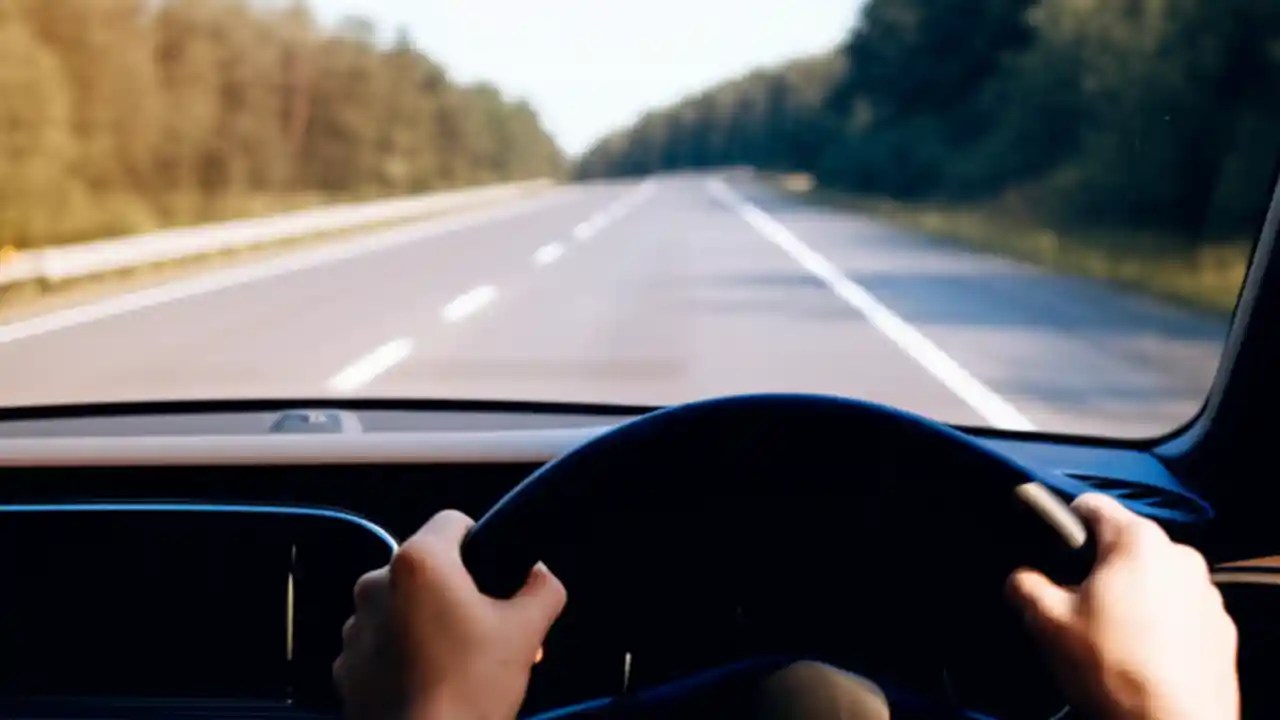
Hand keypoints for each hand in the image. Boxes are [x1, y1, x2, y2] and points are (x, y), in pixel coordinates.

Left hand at [334, 510, 566, 719]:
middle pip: (427, 568)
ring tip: (458, 661)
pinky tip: (429, 681)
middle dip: (456, 591)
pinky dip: (402, 653)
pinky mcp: (345, 665)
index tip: (495, 578)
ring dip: (426, 622)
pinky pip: (381, 642)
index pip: (453, 521)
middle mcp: (375, 585)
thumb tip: (540, 574)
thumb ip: (542, 587)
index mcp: (419, 563)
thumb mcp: (526, 632)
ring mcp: (354, 628)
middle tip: (486, 630)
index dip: (481, 543)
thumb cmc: (471, 689)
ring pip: (402, 605)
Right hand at [1008, 493, 1237, 719]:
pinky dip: (1161, 621)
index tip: (1052, 554)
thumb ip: (1025, 586)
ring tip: (1111, 635)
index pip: (1091, 505)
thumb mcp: (1048, 622)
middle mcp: (1180, 555)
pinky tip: (1142, 652)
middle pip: (1125, 545)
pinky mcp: (1221, 628)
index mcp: (1138, 540)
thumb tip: (1020, 578)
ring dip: (1133, 594)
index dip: (1063, 524)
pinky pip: (1180, 610)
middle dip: (1099, 568)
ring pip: (1155, 578)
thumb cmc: (1112, 667)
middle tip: (1077, 606)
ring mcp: (1207, 592)